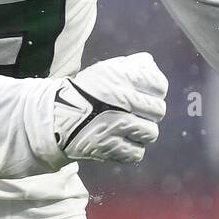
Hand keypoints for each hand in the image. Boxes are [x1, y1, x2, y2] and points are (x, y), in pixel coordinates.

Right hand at [53, 52, 167, 163]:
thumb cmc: (86, 91)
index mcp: (122, 77)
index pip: (160, 85)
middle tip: (136, 114)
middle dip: (150, 113)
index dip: (156, 92)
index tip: (146, 96)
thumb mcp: (106, 69)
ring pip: (151, 133)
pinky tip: (121, 142)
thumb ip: (132, 64)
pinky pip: (137, 153)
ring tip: (128, 129)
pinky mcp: (111, 148)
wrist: (57, 117)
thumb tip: (151, 65)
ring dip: (142, 133)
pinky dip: (131, 150)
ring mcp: (117, 126)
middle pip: (159, 111)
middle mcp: (122, 100)